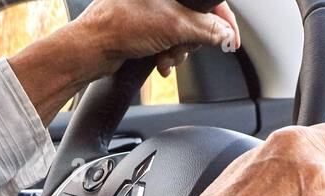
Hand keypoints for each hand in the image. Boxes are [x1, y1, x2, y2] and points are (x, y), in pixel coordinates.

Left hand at [10, 0, 239, 123]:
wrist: (93, 46)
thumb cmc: (122, 25)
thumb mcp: (174, 26)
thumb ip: (206, 29)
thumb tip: (226, 35)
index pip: (209, 1)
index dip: (223, 22)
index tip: (231, 41)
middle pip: (197, 19)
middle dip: (192, 40)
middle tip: (182, 47)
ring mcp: (153, 9)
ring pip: (183, 33)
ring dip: (178, 50)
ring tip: (165, 56)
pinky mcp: (145, 25)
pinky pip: (169, 40)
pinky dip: (167, 54)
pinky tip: (159, 61)